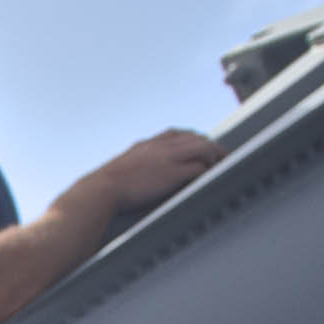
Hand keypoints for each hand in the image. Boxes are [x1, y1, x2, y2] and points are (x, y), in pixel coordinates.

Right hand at [87, 129, 218, 222]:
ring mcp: (169, 158)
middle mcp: (161, 147)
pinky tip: (211, 176)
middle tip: (221, 157)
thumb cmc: (105, 186)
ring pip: (204, 148)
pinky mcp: (173, 173)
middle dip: (212, 147)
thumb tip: (132, 176)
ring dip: (215, 157)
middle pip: (196, 138)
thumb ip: (133, 166)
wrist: (101, 189)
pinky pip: (199, 167)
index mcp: (148, 145)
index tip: (201, 146)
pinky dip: (208, 171)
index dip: (194, 139)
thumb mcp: (120, 167)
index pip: (178, 134)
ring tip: (221, 166)